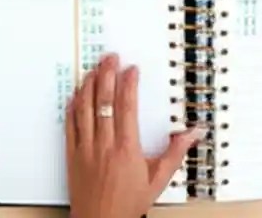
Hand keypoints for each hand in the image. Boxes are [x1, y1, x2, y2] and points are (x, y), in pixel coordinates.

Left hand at [66, 54, 205, 217]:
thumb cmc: (127, 204)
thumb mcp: (158, 180)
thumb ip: (175, 153)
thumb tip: (192, 134)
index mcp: (127, 150)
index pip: (127, 107)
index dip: (128, 84)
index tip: (132, 70)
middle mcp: (104, 146)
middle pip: (104, 102)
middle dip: (107, 75)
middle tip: (110, 58)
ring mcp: (86, 149)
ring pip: (84, 109)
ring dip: (89, 85)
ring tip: (94, 69)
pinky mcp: (72, 154)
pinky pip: (70, 125)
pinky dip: (72, 106)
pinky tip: (75, 94)